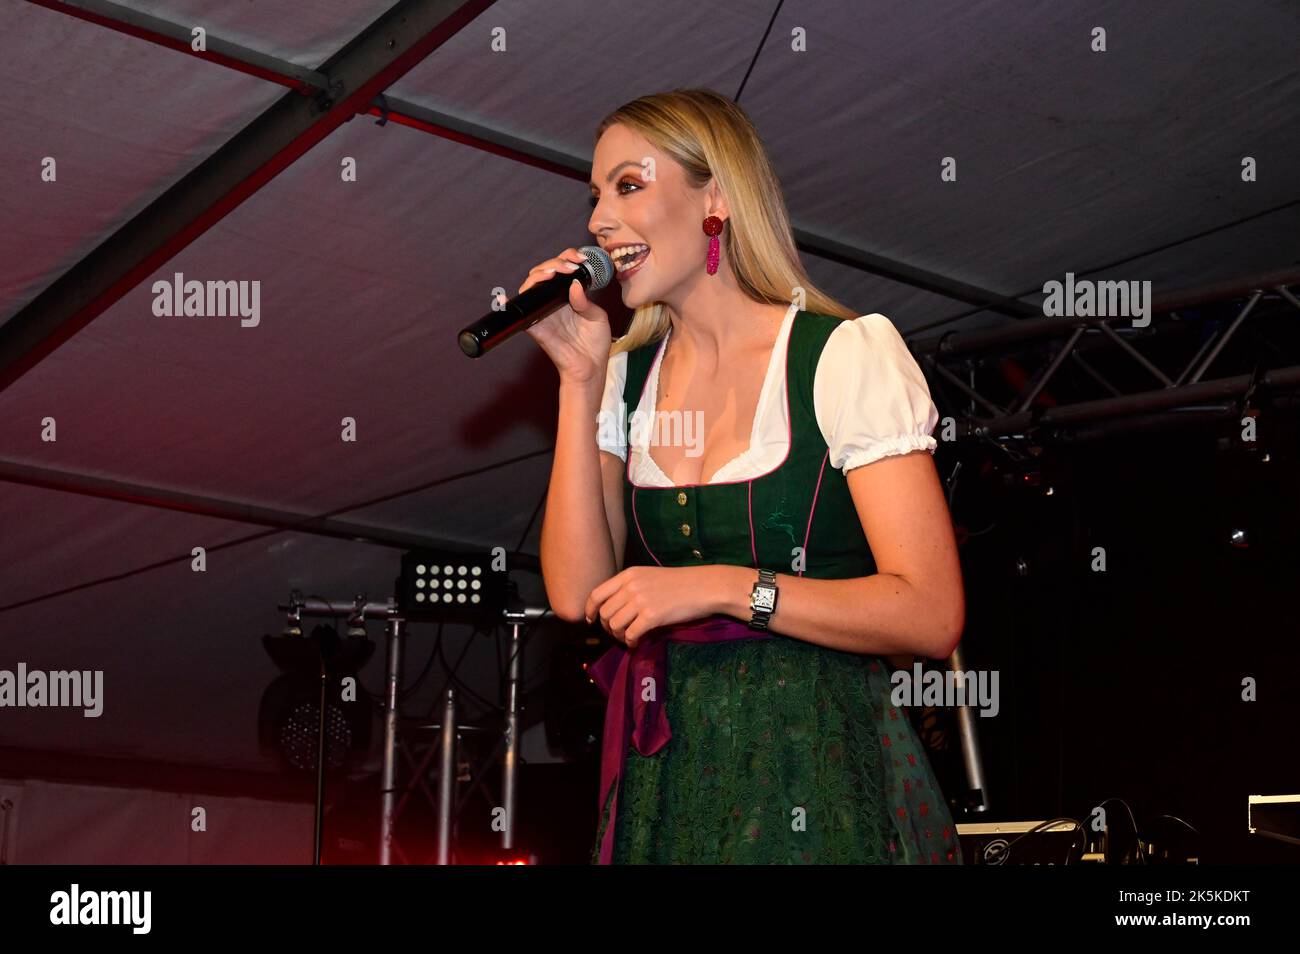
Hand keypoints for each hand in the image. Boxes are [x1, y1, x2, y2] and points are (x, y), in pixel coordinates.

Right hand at [519, 247, 610, 384]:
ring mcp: (542, 312)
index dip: (567, 258)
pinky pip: (518, 313)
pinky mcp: (534, 326)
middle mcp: (553, 301)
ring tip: (553, 273)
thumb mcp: (597, 318)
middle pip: (544, 273)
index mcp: (568, 296)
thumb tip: (573, 285)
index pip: (561, 269)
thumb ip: (585, 301)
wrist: (590, 368)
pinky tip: (504, 297)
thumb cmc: (594, 344)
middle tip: (570, 266)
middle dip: (555, 263)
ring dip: (539, 275)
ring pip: (531, 286)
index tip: (580, 259)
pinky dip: (506, 303)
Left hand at [584, 566, 721, 649]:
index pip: (596, 593)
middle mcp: (631, 586)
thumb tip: (614, 607)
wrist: (704, 586)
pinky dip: (630, 643)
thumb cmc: (680, 583)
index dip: (589, 609)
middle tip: (618, 633)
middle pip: (604, 613)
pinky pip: (630, 634)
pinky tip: (637, 643)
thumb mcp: (649, 576)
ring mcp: (641, 600)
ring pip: (615, 625)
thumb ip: (630, 587)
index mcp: (628, 575)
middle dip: (608, 627)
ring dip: (619, 636)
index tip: (590, 620)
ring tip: (628, 638)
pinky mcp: (652, 616)